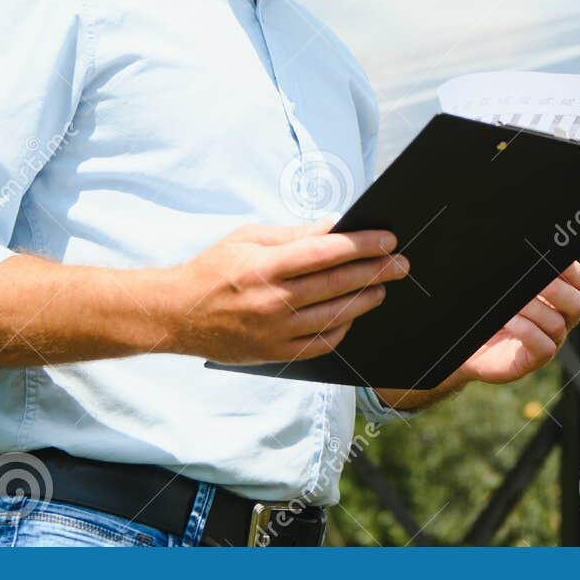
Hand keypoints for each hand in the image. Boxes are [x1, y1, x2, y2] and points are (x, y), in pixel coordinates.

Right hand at [159, 215, 407, 363]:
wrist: (178, 315)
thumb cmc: (213, 269)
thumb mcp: (247, 238)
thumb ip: (293, 235)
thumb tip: (335, 226)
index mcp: (265, 266)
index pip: (326, 252)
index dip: (362, 244)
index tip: (388, 239)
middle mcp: (273, 301)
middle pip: (338, 284)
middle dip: (377, 271)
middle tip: (401, 264)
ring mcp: (275, 332)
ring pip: (336, 317)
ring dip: (366, 300)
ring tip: (382, 288)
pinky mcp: (275, 353)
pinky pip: (321, 344)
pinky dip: (342, 329)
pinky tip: (352, 315)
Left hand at [452, 260, 579, 385]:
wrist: (470, 344)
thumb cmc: (489, 311)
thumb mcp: (506, 288)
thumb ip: (519, 273)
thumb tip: (521, 251)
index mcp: (558, 296)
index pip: (578, 280)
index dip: (570, 269)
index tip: (550, 258)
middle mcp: (560, 319)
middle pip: (576, 303)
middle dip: (554, 290)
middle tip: (531, 281)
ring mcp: (550, 341)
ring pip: (556, 324)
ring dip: (532, 309)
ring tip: (510, 303)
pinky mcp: (535, 360)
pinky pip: (544, 347)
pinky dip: (526, 330)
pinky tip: (509, 320)